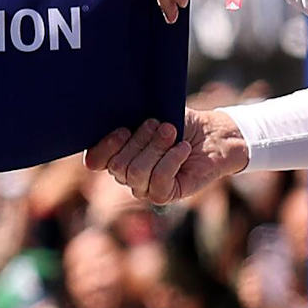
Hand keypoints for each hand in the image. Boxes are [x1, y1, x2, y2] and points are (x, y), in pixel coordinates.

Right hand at [89, 109, 249, 203]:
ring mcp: (143, 188)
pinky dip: (172, 160)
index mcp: (115, 155)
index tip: (124, 129)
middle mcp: (125, 175)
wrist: (212, 136)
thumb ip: (129, 117)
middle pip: (118, 164)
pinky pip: (159, 181)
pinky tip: (182, 148)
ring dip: (157, 148)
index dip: (105, 146)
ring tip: (172, 133)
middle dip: (140, 141)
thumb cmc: (180, 123)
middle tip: (160, 125)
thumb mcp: (152, 114)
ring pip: (137, 172)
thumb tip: (112, 111)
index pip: (94, 160)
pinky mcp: (164, 195)